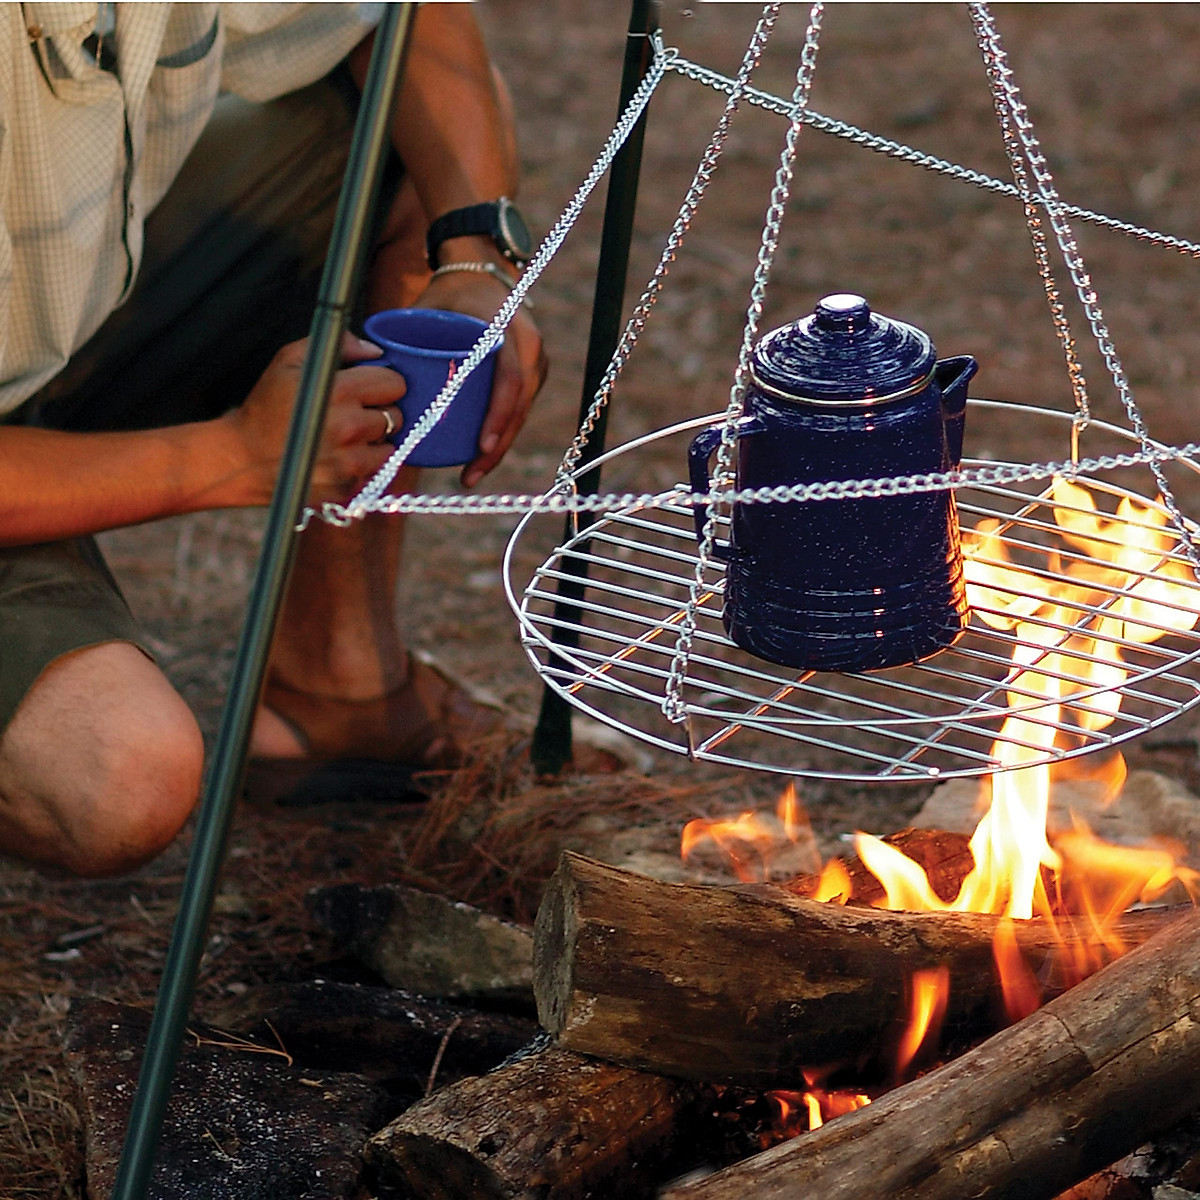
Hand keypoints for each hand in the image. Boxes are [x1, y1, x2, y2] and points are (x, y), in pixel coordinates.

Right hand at [226, 333, 405, 503]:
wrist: (242, 459)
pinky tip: (336, 458)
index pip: (395, 384)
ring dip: (374, 441)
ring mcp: (349, 462)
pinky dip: (361, 465)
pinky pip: (371, 473)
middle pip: (396, 416)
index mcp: (340, 392)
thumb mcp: (290, 360)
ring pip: (389, 447)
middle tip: (354, 413)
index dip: (383, 384)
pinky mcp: (346, 487)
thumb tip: (376, 351)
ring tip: (344, 437)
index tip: (370, 388)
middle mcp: (350, 428)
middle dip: (380, 412)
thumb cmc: (266, 406)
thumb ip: (338, 346)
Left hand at [413, 267, 547, 486]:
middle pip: (519, 404)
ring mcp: (535, 360)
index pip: (510, 378)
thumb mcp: (427, 308)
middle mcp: (529, 345)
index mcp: (505, 328)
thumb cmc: (447, 295)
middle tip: (471, 473)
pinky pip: (521, 408)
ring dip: (500, 445)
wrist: (481, 274)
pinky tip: (483, 456)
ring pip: (522, 411)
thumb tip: (363, 370)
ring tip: (472, 472)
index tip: (481, 445)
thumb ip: (402, 335)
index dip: (498, 414)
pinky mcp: (533, 373)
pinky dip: (503, 432)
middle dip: (497, 445)